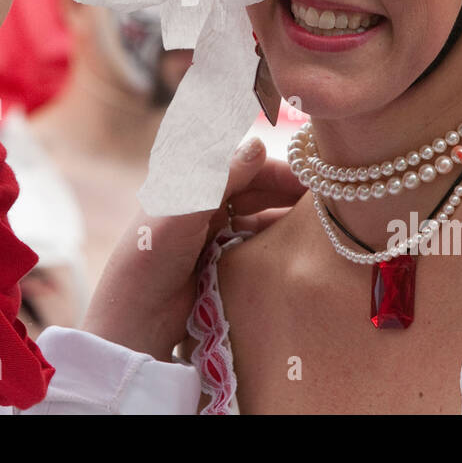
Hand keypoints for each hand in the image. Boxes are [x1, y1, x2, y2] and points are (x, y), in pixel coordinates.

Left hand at [80, 137, 301, 360]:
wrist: (133, 318)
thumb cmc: (149, 257)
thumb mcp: (184, 211)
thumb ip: (221, 178)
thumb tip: (258, 144)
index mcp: (189, 184)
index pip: (244, 166)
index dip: (278, 169)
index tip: (314, 177)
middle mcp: (202, 205)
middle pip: (256, 191)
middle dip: (289, 193)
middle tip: (328, 203)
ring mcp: (212, 235)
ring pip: (259, 219)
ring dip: (285, 219)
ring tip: (320, 227)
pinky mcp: (219, 265)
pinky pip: (255, 247)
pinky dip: (275, 245)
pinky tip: (298, 251)